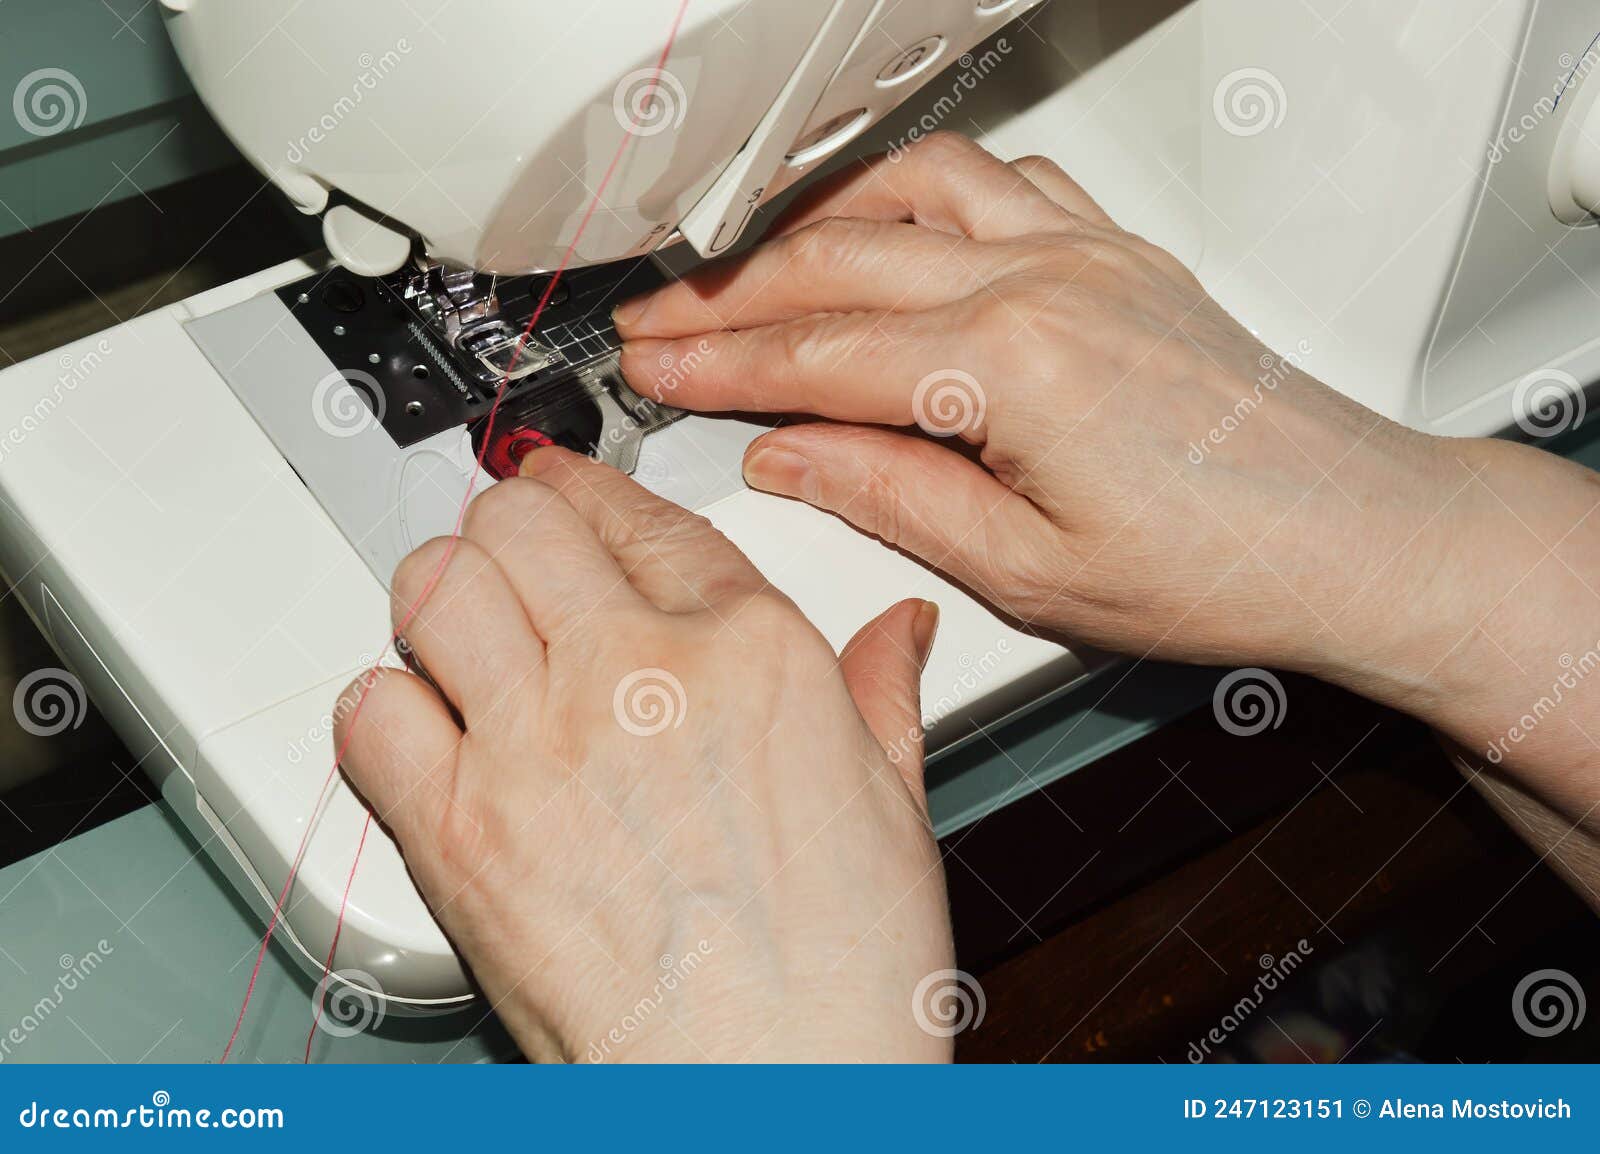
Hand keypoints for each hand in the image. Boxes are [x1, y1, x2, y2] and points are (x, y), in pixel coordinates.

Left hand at [336, 446, 951, 1061]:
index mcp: (752, 653)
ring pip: (434, 584)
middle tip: (517, 564)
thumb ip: (881, 694)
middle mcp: (637, 676)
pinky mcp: (460, 833)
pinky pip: (370, 712)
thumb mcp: (895, 806)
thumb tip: (897, 634)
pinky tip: (430, 734)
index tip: (562, 485)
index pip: (639, 513)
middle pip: (516, 521)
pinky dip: (386, 709)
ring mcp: (537, 748)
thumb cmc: (844, 976)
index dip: (587, 487)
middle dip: (511, 530)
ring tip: (468, 634)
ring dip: (444, 599)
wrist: (773, 1095)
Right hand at [616, 132, 1599, 850]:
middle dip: (729, 293)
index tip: (655, 369)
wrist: (1349, 536)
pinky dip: (921, 185)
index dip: (718, 364)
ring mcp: (1084, 253)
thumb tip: (789, 459)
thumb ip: (891, 497)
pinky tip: (890, 212)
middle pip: (839, 264)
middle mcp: (1043, 283)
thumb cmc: (1218, 568)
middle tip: (661, 318)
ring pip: (908, 193)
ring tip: (743, 256)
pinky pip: (999, 177)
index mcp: (1010, 368)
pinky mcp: (1118, 251)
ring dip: (811, 222)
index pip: (817, 355)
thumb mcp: (1028, 571)